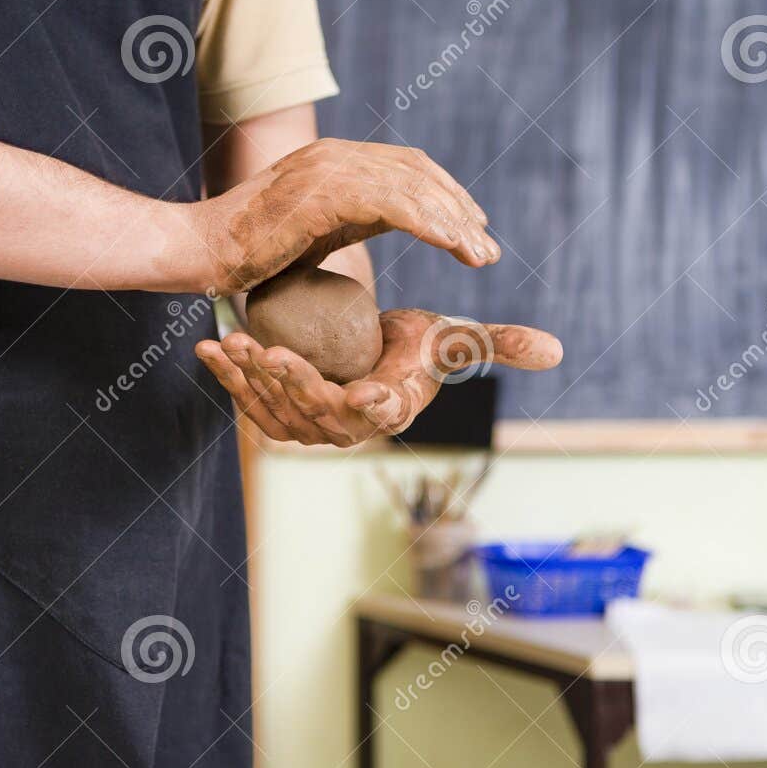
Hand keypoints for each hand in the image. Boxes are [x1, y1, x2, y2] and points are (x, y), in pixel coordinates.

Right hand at [190, 139, 499, 293]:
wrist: (198, 251)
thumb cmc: (246, 254)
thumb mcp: (311, 231)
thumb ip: (348, 219)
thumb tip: (379, 228)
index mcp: (334, 161)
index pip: (407, 169)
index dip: (446, 196)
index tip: (473, 231)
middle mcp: (335, 156)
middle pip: (417, 174)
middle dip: (459, 211)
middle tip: (488, 249)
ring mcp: (327, 170)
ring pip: (412, 188)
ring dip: (454, 222)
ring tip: (480, 255)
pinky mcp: (321, 194)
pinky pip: (391, 204)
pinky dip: (428, 223)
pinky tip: (452, 245)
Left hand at [195, 309, 562, 446]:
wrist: (367, 355)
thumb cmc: (411, 347)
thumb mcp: (450, 340)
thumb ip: (497, 345)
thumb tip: (558, 350)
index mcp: (387, 411)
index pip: (377, 410)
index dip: (366, 402)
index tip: (359, 390)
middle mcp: (345, 428)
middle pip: (314, 410)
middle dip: (291, 383)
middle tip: (269, 351)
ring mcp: (307, 425)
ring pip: (274, 407)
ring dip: (250, 379)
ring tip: (233, 343)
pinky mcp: (276, 415)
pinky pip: (248, 399)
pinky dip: (227, 376)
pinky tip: (208, 345)